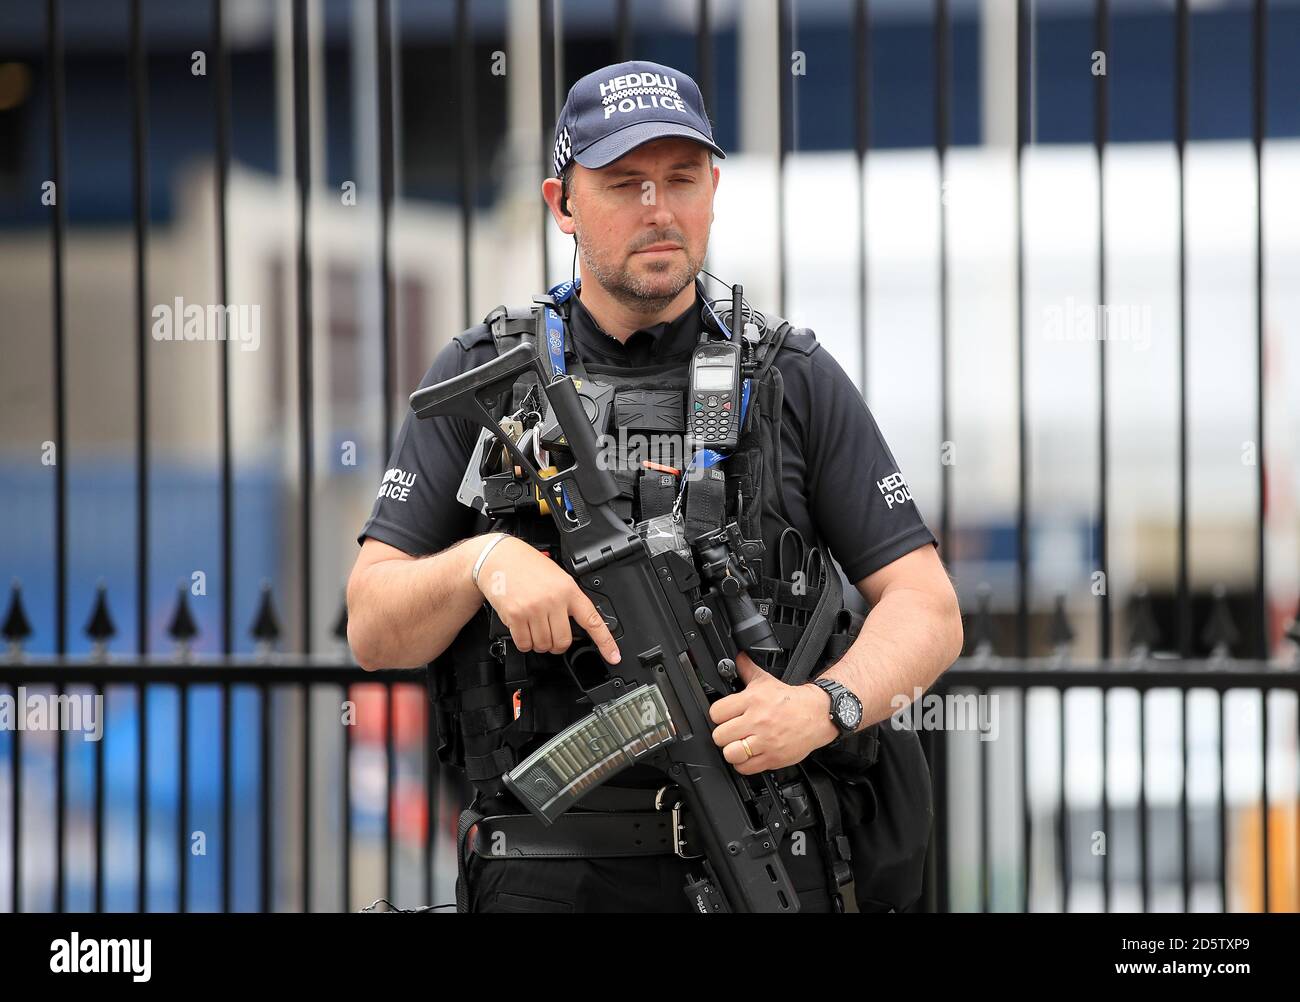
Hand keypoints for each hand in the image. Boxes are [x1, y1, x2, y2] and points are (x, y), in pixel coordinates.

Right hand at [475, 536, 620, 663]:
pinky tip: (523, 629)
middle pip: (563, 641)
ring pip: (543, 645)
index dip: (605, 642)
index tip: (614, 656)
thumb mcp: (558, 577)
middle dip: (557, 644)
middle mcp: (553, 600)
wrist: (499, 557)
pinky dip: (524, 643)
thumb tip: (577, 625)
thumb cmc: (528, 566)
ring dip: (539, 643)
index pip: (592, 620)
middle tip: (551, 634)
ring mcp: (534, 609)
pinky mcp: (516, 616)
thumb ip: (569, 599)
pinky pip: (525, 644)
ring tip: (534, 626)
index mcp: (568, 590)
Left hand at [708, 652, 838, 773]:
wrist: (818, 714)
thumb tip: (737, 659)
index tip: (724, 717)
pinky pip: (746, 768)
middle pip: (720, 736)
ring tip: (738, 746)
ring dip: (732, 751)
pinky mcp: (773, 757)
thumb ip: (747, 670)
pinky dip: (744, 763)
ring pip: (730, 753)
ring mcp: (765, 741)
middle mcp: (758, 721)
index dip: (718, 715)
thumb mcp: (766, 680)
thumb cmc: (791, 700)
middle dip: (724, 734)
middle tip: (731, 732)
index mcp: (753, 700)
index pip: (716, 712)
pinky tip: (748, 755)